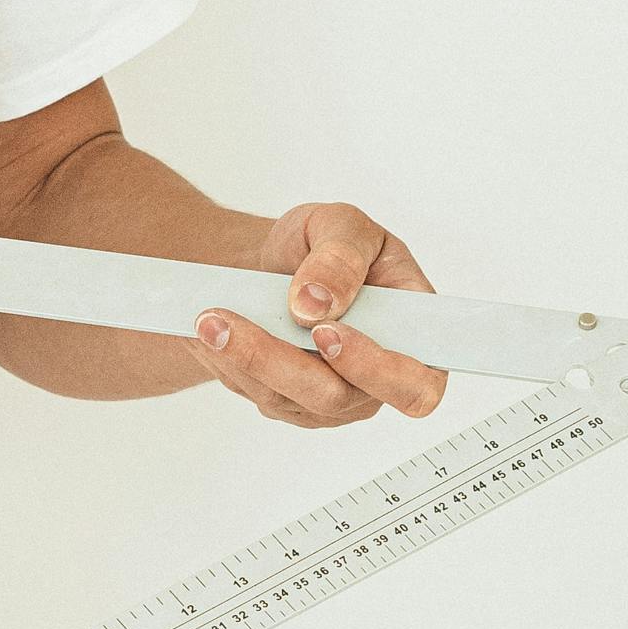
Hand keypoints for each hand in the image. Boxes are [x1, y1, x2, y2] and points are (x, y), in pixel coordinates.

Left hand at [188, 202, 446, 426]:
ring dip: (244, 357)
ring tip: (209, 317)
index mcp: (415, 338)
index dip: (377, 370)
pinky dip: (231, 362)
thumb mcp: (340, 225)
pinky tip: (210, 330)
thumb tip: (316, 302)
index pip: (418, 384)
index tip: (325, 333)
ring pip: (289, 399)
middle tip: (234, 323)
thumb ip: (341, 256)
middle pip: (340, 398)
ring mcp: (335, 398)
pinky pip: (261, 395)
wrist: (276, 263)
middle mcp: (378, 380)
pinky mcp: (292, 403)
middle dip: (282, 362)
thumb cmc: (324, 245)